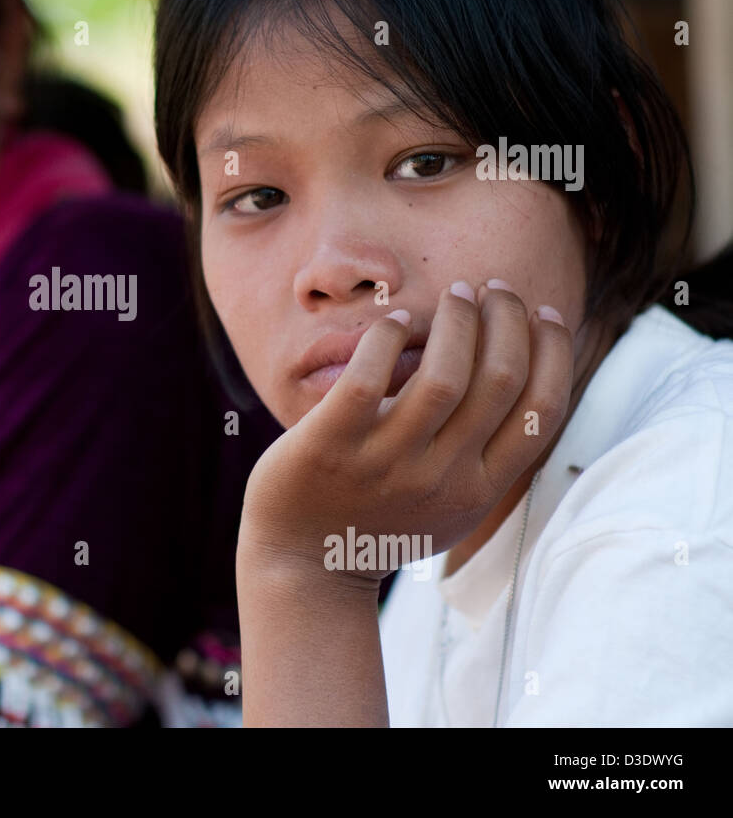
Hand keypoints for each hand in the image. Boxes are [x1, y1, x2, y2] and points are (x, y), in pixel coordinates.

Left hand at [239, 279, 573, 582]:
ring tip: (456, 294)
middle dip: (507, 320)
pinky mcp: (330, 444)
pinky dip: (387, 337)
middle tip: (493, 289)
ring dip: (457, 320)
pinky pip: (369, 376)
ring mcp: (385, 463)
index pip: (541, 410)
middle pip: (499, 381)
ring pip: (444, 375)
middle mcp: (441, 478)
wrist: (304, 566)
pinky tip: (394, 321)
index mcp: (479, 489)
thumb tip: (527, 384)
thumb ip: (487, 458)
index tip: (545, 311)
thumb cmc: (379, 524)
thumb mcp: (451, 505)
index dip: (552, 350)